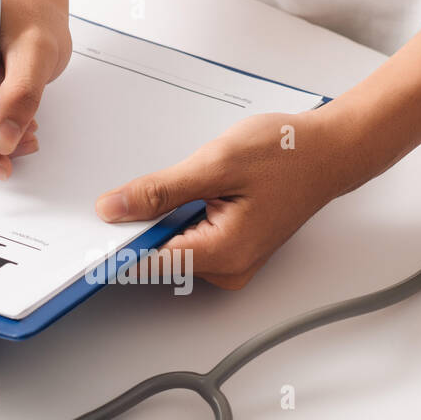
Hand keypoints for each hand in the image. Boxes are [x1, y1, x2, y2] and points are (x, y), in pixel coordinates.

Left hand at [94, 110, 375, 288]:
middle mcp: (228, 269)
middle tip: (132, 192)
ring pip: (172, 247)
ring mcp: (232, 263)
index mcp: (223, 253)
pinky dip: (181, 217)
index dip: (114, 247)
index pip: (148, 264)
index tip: (89, 233)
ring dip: (164, 218)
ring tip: (190, 183)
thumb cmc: (288, 153)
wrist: (331, 150)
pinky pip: (190, 240)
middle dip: (140, 225)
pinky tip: (196, 191)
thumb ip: (161, 190)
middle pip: (158, 257)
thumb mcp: (216, 163)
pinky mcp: (232, 250)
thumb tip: (114, 208)